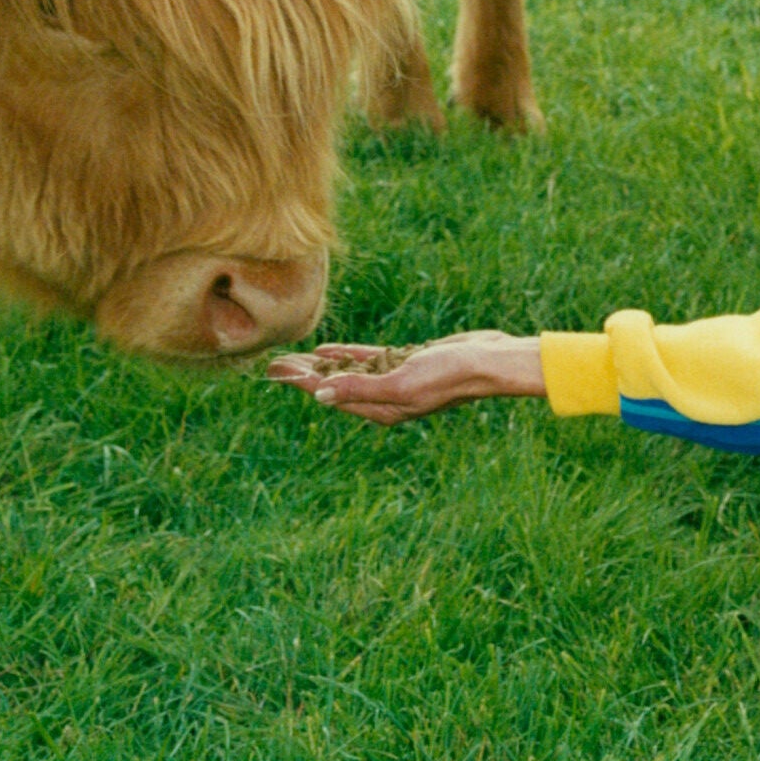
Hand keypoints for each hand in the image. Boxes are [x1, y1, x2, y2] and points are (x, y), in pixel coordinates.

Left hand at [266, 330, 545, 425]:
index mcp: (380, 408)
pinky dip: (344, 357)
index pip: (329, 395)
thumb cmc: (447, 376)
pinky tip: (326, 351)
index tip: (274, 373)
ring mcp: (393, 380)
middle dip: (302, 377)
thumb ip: (362, 389)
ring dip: (319, 367)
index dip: (300, 384)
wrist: (486, 362)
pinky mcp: (404, 363)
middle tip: (273, 364)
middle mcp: (383, 398)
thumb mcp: (402, 383)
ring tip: (292, 360)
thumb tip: (323, 396)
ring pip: (346, 374)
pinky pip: (366, 361)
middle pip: (332, 386)